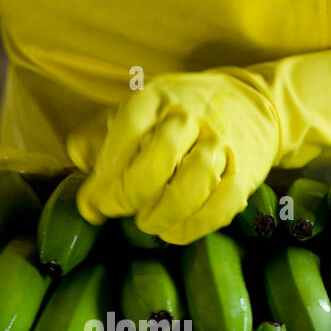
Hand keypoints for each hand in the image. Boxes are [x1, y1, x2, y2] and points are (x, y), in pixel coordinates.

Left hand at [68, 70, 280, 244]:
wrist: (251, 103)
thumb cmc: (180, 112)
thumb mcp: (137, 109)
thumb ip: (101, 133)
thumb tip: (79, 159)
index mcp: (154, 99)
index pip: (123, 143)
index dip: (103, 182)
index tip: (93, 205)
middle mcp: (188, 118)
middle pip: (153, 168)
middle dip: (129, 198)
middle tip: (120, 211)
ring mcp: (219, 145)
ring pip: (188, 190)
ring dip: (161, 216)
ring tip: (148, 223)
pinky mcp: (243, 173)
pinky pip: (219, 208)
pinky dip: (194, 227)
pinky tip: (175, 230)